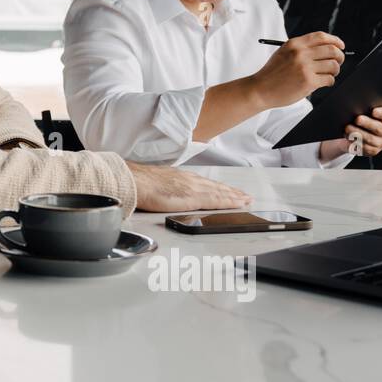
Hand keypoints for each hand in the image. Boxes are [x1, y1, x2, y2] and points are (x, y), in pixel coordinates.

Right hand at [127, 162, 251, 211]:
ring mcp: (194, 188)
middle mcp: (191, 180)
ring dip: (235, 196)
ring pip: (220, 192)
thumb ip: (168, 190)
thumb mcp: (158, 185)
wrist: (134, 181)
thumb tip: (170, 196)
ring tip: (246, 200)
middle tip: (246, 196)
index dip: (219, 188)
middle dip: (232, 192)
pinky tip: (239, 204)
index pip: (205, 183)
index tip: (230, 191)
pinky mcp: (194, 197)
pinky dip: (230, 202)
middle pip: (216, 187)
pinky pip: (217, 200)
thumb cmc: (140, 184)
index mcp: (181, 177)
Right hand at [250, 32, 346, 108]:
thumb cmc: (272, 74)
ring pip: (333, 65)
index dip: (335, 40)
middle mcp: (300, 53)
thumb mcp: (283, 53)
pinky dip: (329, 82)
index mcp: (294, 44)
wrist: (260, 89)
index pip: (321, 37)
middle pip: (332, 50)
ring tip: (328, 74)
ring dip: (334, 71)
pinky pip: (329, 79)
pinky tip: (322, 83)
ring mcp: (305, 67)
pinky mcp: (308, 82)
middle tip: (338, 62)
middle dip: (339, 57)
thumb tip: (326, 47)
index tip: (340, 46)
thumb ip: (301, 49)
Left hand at [340, 106, 381, 156]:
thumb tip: (355, 109)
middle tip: (357, 119)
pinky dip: (355, 142)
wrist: (352, 136)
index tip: (373, 111)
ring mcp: (381, 142)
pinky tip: (349, 137)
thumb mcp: (362, 114)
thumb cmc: (359, 120)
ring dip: (358, 133)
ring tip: (348, 128)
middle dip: (367, 123)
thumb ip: (362, 110)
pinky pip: (365, 148)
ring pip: (370, 138)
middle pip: (379, 128)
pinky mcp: (373, 151)